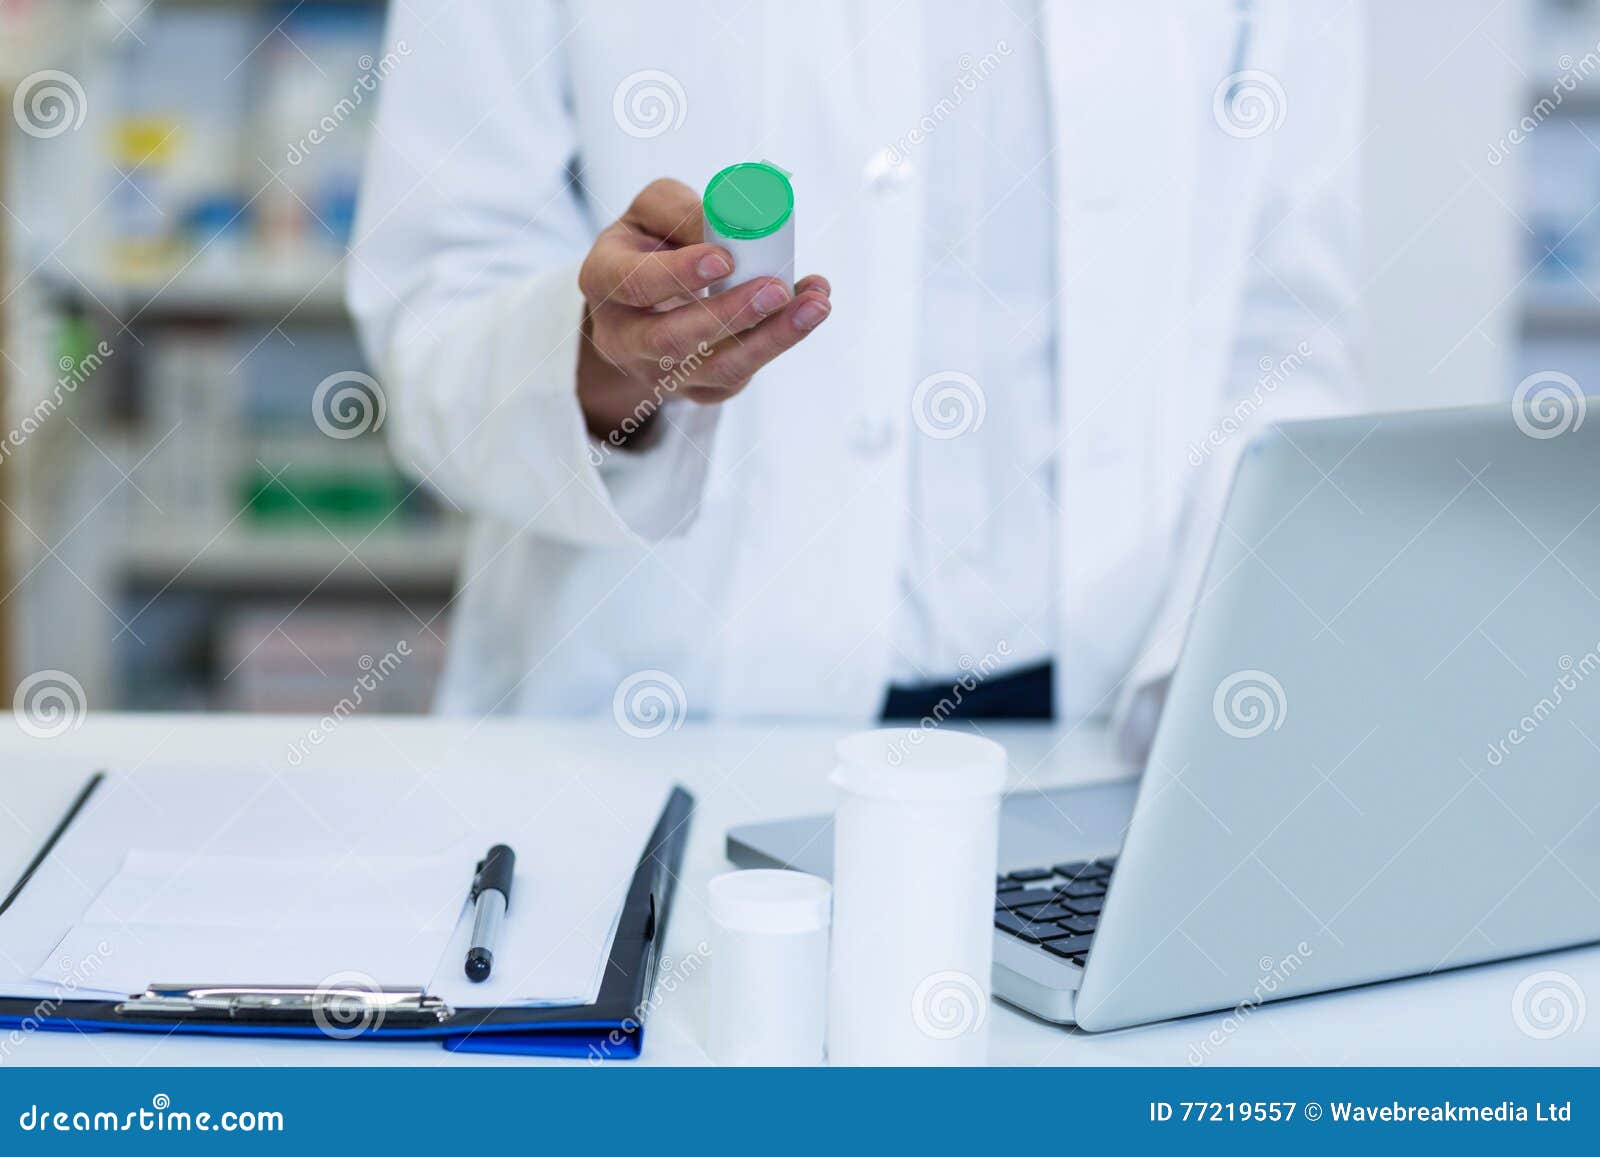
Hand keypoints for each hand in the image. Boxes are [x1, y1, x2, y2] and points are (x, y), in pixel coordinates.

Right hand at [577, 178, 830, 444]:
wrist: (644, 301)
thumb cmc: (650, 244)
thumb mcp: (651, 212)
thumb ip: (681, 210)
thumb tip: (731, 229)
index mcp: (603, 282)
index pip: (633, 284)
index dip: (677, 275)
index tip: (724, 259)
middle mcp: (623, 338)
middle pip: (672, 341)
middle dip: (729, 316)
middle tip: (776, 288)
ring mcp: (661, 373)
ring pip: (717, 369)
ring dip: (772, 338)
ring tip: (816, 303)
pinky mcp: (701, 389)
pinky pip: (743, 373)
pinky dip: (782, 339)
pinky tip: (812, 306)